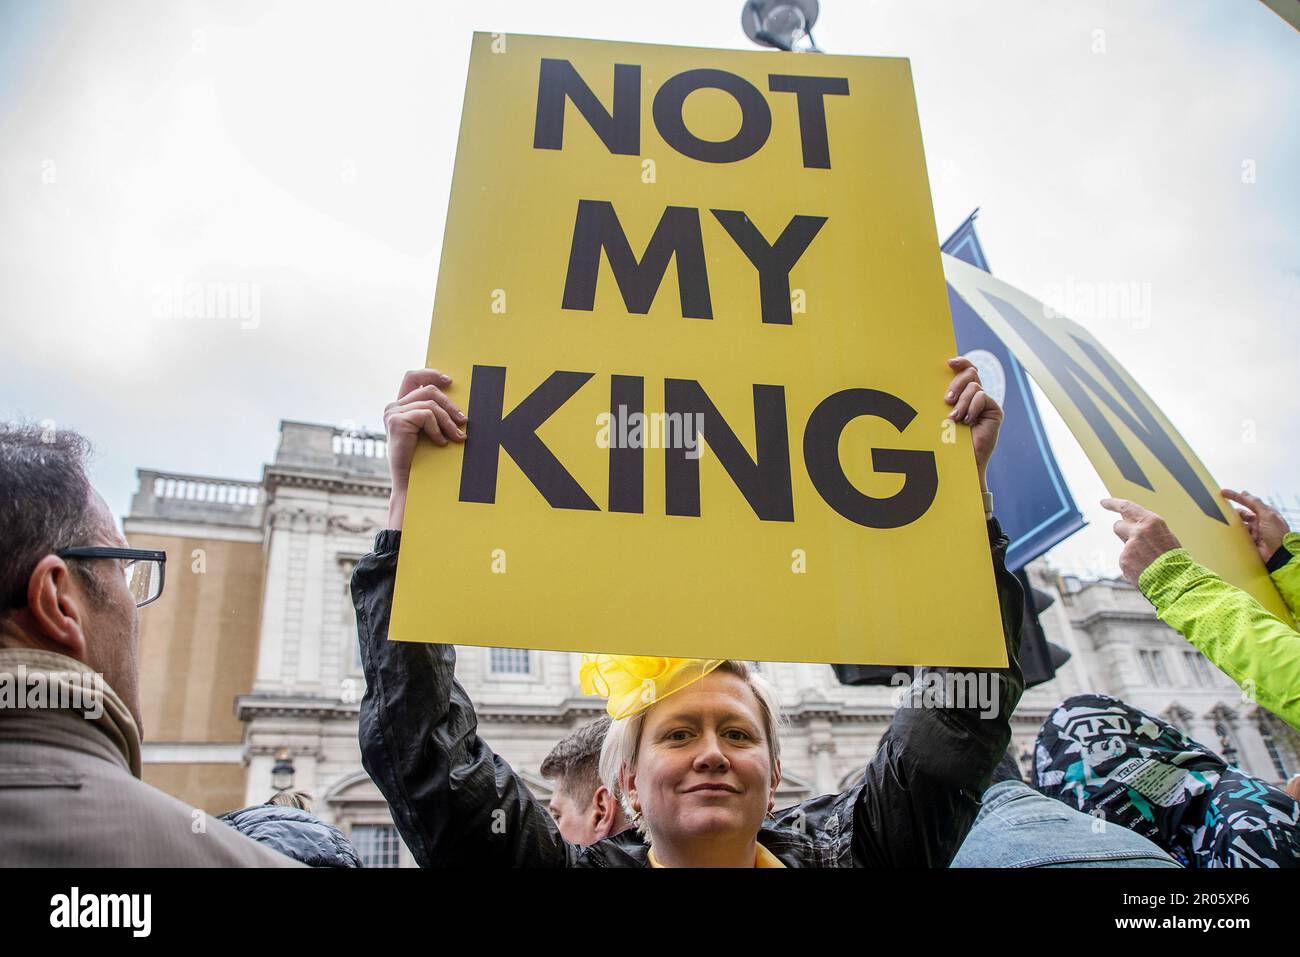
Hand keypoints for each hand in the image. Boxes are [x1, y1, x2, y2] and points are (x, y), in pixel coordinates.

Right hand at [384, 368, 466, 527]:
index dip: (430, 373)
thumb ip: (436, 414)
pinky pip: (426, 415)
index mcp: (400, 406)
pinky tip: (440, 443)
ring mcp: (392, 413)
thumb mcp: (432, 431)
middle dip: (450, 404)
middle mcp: (393, 407)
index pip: (412, 377)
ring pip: (430, 403)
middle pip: (427, 389)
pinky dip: (438, 429)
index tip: (450, 381)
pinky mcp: (396, 421)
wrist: (411, 484)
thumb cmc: (424, 460)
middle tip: (464, 421)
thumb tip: (458, 404)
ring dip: (448, 421)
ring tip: (457, 437)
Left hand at [945, 356, 1002, 491]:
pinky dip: (973, 407)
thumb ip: (946, 396)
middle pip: (970, 373)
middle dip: (957, 384)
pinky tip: (968, 421)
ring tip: (954, 417)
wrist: (960, 460)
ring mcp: (985, 403)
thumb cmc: (945, 438)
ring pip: (974, 386)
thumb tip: (941, 376)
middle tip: (947, 400)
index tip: (949, 363)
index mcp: (962, 393)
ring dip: (962, 401)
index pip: (965, 370)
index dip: (961, 362)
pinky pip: (983, 397)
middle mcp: (975, 396)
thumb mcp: (941, 412)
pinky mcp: (994, 411)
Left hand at [1100, 497, 1181, 586]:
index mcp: (1151, 521)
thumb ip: (1147, 529)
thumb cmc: (1174, 558)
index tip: (1103, 502)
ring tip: (1148, 560)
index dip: (1113, 503)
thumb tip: (1132, 526)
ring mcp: (1129, 546)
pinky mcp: (1124, 560)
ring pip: (1124, 546)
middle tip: (1133, 540)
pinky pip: (1125, 560)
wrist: (1177, 581)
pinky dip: (1132, 564)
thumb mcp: (1164, 535)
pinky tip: (1144, 570)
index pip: (1126, 507)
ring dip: (1131, 551)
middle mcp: (1138, 531)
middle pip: (1118, 525)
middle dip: (1123, 531)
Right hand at [1220, 488, 1288, 562]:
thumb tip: (1245, 493)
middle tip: (1223, 511)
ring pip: (1239, 525)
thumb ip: (1256, 503)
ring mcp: (1255, 532)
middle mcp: (1260, 522)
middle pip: (1242, 513)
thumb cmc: (1279, 535)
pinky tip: (1230, 534)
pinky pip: (1238, 535)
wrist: (1279, 556)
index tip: (1224, 493)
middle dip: (1234, 513)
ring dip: (1234, 524)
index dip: (1236, 497)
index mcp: (1266, 513)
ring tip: (1227, 524)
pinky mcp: (1250, 541)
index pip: (1249, 502)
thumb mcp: (1268, 515)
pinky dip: (1234, 534)